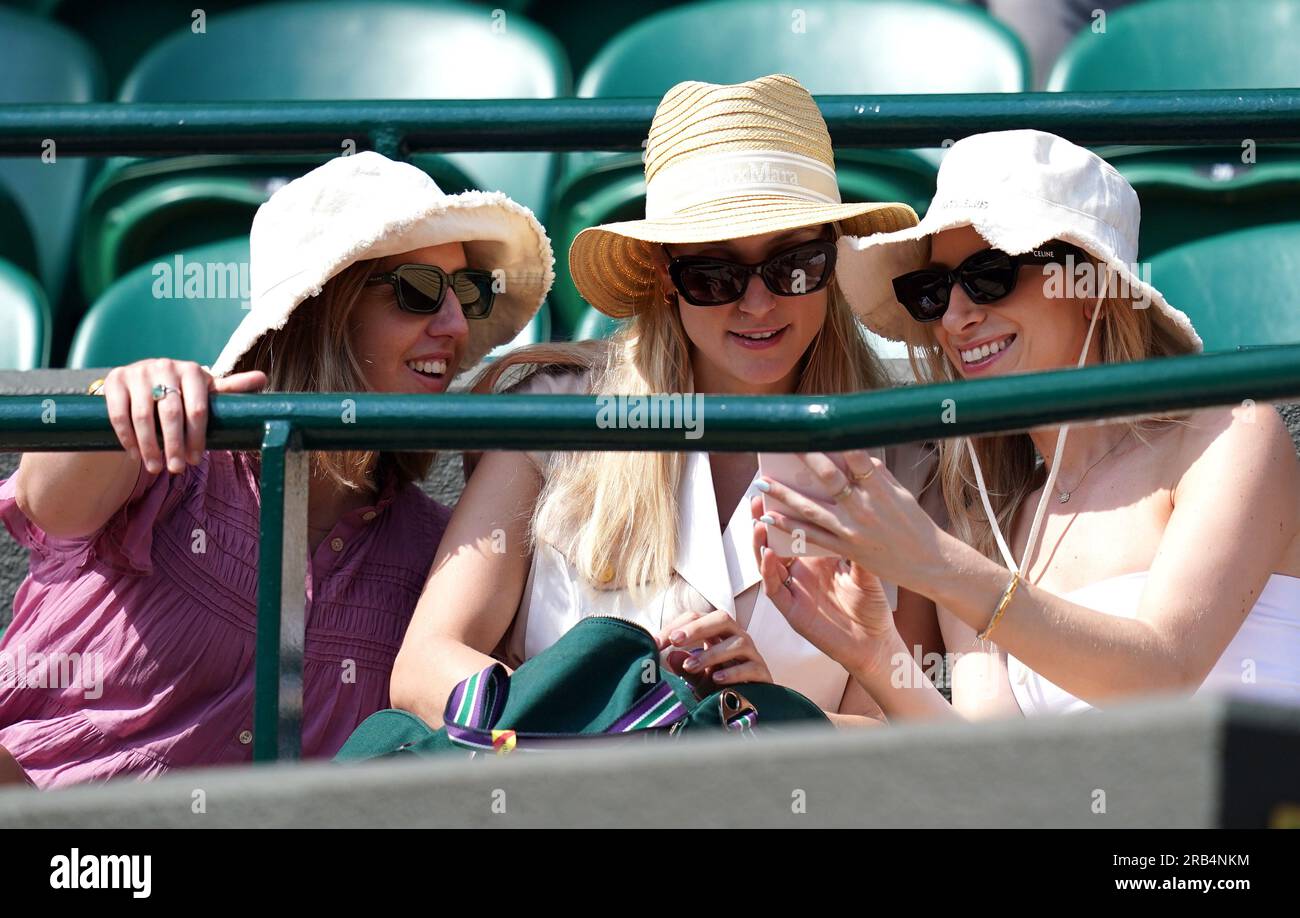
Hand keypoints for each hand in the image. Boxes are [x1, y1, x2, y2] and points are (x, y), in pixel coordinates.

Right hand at [101, 359, 266, 474]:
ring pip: (143, 416)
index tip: (197, 459)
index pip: (198, 408)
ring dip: (149, 446)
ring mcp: (137, 371)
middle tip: (177, 469)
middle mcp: (164, 365)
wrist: (141, 384)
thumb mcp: (205, 391)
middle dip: (174, 445)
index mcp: (192, 370)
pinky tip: (135, 455)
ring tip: (156, 468)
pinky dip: (127, 437)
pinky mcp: (114, 379)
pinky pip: (118, 413)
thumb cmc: (183, 392)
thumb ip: (230, 389)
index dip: (197, 437)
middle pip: (170, 413)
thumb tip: (263, 378)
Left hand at [656, 608, 772, 690]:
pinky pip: (750, 667)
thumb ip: (684, 668)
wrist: (747, 707)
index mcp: (718, 633)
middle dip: (697, 628)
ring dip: (711, 653)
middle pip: (722, 619)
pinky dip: (733, 672)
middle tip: (674, 640)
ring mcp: (751, 653)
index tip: (656, 643)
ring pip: (737, 642)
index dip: (676, 626)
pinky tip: (716, 679)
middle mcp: (736, 637)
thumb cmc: (719, 688)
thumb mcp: (697, 678)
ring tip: (689, 666)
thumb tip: (671, 656)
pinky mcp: (761, 672)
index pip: (698, 618)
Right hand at [752, 495, 897, 673]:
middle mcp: (801, 570)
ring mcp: (793, 589)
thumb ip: (857, 545)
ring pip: (767, 562)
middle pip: (774, 541)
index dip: (786, 509)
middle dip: (763, 519)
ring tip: (758, 523)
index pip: (796, 529)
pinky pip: (774, 587)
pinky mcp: (790, 609)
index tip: (781, 486)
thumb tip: (855, 511)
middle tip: (758, 498)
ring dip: (760, 542)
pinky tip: (767, 555)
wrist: (874, 642)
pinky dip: (768, 571)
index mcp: (817, 558)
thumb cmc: (872, 605)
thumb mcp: (866, 569)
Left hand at [756, 451, 947, 594]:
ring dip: (783, 495)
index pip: (854, 456)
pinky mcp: (846, 548)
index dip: (836, 438)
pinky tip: (771, 518)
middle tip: (782, 444)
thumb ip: (878, 476)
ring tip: (761, 484)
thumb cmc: (917, 525)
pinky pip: (812, 536)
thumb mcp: (902, 494)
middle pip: (828, 478)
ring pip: (811, 508)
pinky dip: (789, 526)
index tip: (817, 423)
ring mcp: (853, 529)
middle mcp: (864, 507)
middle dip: (804, 459)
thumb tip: (860, 455)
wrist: (931, 563)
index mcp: (880, 488)